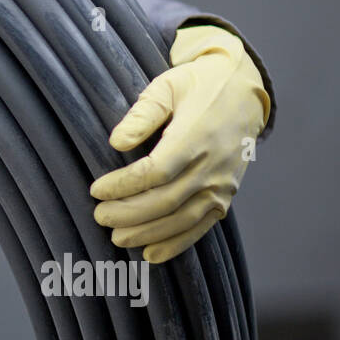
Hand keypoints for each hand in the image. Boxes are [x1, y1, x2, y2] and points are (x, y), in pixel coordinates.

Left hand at [89, 24, 270, 263]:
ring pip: (182, 219)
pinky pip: (201, 226)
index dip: (123, 186)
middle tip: (99, 216)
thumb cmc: (197, 86)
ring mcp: (222, 185)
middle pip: (165, 201)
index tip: (96, 190)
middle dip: (128, 214)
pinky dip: (176, 243)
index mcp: (194, 137)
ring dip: (147, 233)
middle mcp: (211, 166)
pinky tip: (151, 253)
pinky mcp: (226, 196)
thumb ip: (141, 115)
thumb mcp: (166, 87)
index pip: (154, 172)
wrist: (243, 92)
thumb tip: (116, 142)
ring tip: (116, 237)